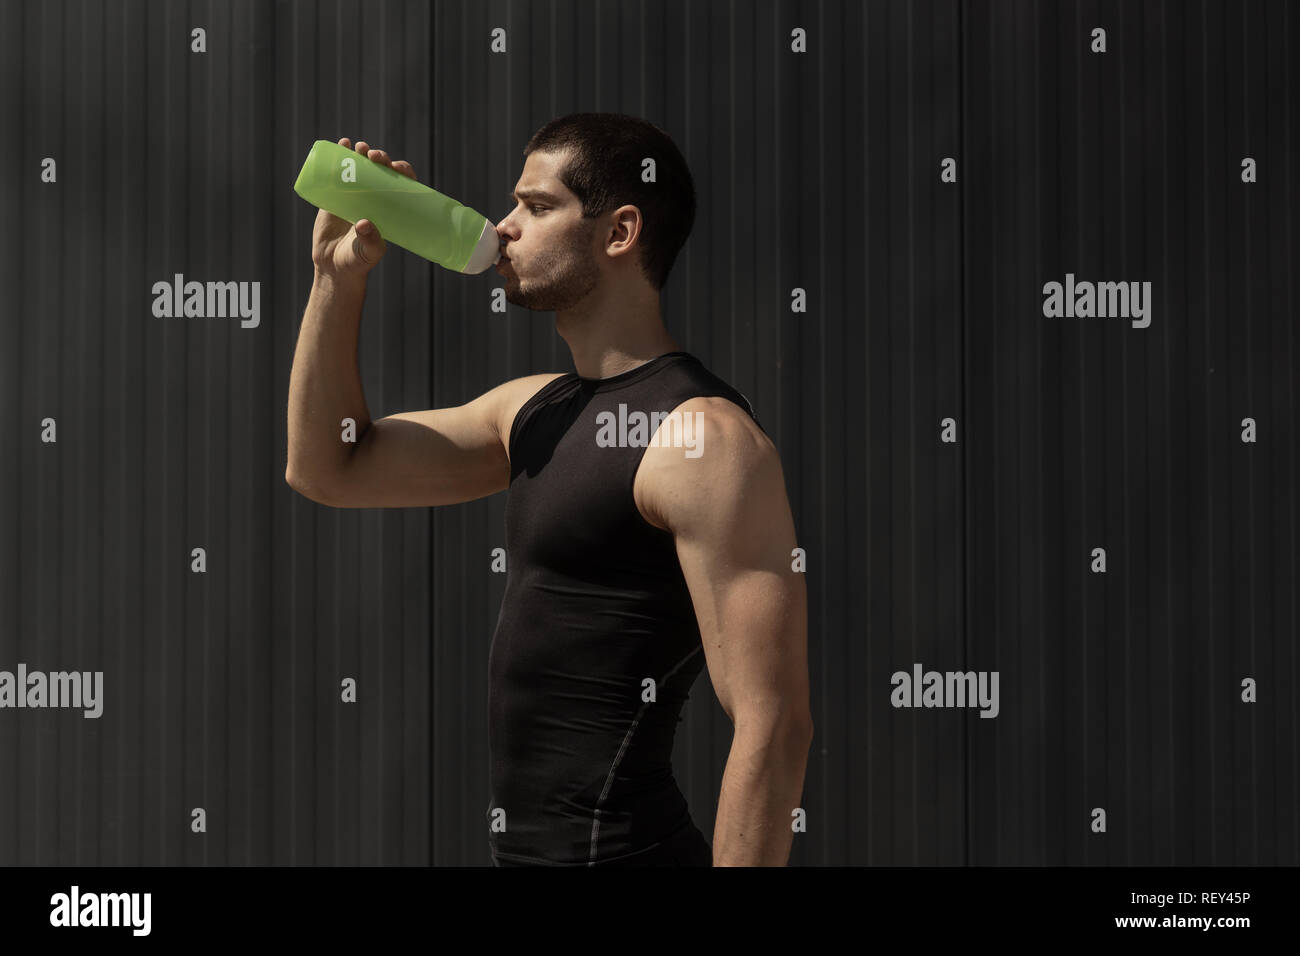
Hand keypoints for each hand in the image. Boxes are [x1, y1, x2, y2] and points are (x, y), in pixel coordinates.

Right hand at [311, 137, 418, 279]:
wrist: (333, 266)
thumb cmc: (358, 261)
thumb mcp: (369, 253)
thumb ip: (370, 241)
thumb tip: (364, 223)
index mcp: (391, 209)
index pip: (402, 184)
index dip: (402, 171)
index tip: (396, 167)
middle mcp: (375, 198)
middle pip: (381, 170)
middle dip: (380, 158)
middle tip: (373, 155)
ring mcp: (355, 194)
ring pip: (361, 167)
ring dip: (361, 152)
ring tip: (358, 147)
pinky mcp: (335, 195)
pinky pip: (338, 172)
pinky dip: (340, 155)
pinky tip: (342, 144)